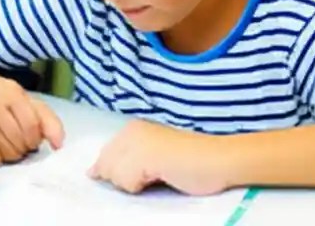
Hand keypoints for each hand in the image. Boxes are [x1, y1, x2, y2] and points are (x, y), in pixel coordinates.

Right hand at [0, 76, 63, 162]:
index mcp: (12, 92)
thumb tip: (60, 145)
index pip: (32, 127)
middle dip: (22, 148)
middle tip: (18, 143)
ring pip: (3, 153)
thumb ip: (48, 120)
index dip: (35, 139)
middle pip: (18, 143)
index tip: (31, 139)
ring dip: (9, 155)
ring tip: (6, 145)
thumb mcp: (26, 101)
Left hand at [89, 120, 230, 195]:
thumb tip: (94, 172)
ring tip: (159, 176)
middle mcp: (131, 130)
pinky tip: (161, 177)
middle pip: (105, 165)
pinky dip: (140, 187)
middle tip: (153, 175)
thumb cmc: (192, 162)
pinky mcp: (144, 155)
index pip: (105, 155)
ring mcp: (136, 141)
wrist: (220, 159)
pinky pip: (126, 181)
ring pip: (113, 175)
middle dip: (122, 177)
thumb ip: (127, 160)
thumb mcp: (153, 157)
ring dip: (132, 183)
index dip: (112, 171)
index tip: (133, 176)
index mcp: (133, 128)